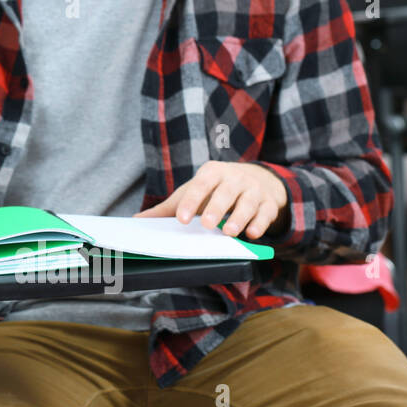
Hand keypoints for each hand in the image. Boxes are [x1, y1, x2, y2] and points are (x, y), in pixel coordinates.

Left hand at [135, 160, 289, 239]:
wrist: (256, 180)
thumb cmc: (215, 190)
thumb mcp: (192, 193)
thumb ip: (168, 208)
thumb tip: (137, 221)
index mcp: (212, 172)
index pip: (200, 185)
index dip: (191, 201)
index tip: (181, 219)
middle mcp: (235, 178)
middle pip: (226, 192)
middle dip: (217, 208)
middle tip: (207, 225)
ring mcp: (254, 190)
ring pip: (248, 203)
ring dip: (239, 218)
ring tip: (229, 232)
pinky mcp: (269, 204)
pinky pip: (266, 213)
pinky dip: (260, 223)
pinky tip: (252, 234)